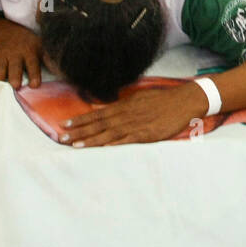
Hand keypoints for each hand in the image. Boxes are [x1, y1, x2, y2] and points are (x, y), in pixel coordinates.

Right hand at [0, 24, 43, 88]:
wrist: (10, 33)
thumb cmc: (29, 45)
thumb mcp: (42, 47)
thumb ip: (49, 60)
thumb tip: (61, 71)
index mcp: (29, 52)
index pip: (32, 63)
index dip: (34, 74)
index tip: (35, 85)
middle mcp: (14, 54)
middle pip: (14, 66)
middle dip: (14, 76)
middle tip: (15, 86)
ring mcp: (1, 56)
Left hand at [59, 83, 199, 145]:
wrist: (184, 101)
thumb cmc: (163, 100)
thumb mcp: (139, 98)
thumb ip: (121, 105)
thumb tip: (103, 109)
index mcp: (124, 106)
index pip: (97, 114)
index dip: (80, 120)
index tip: (65, 125)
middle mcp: (126, 114)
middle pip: (98, 124)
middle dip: (79, 131)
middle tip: (61, 138)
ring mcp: (136, 125)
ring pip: (108, 133)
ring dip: (91, 140)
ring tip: (75, 145)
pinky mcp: (147, 134)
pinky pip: (127, 140)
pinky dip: (113, 144)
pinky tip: (101, 148)